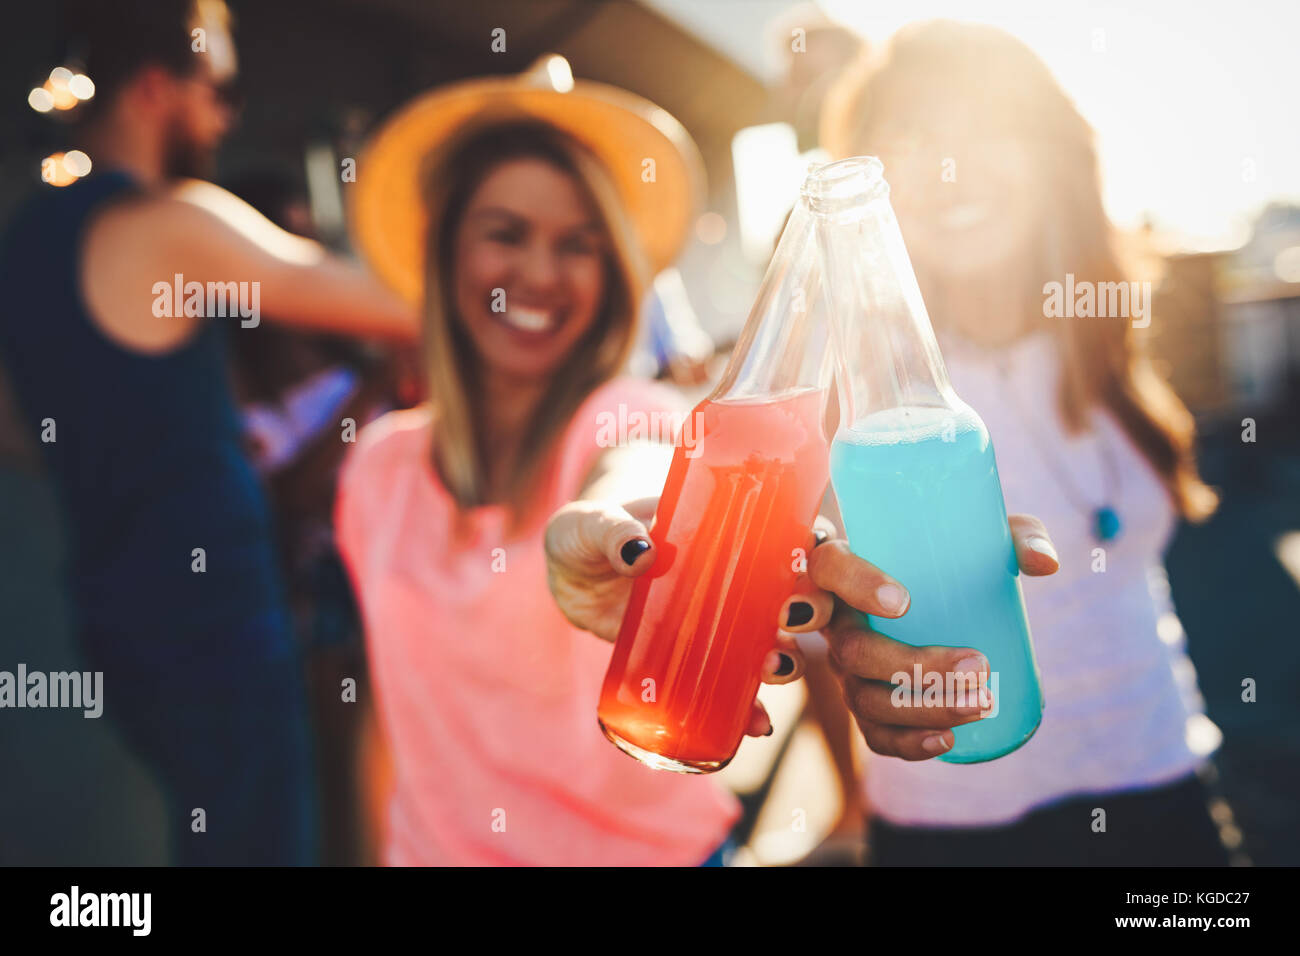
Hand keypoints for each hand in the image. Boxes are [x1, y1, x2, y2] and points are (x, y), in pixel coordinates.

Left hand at [545, 498, 837, 735]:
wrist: (566, 581)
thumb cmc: (585, 536)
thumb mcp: (592, 527)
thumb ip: (611, 532)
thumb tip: (639, 552)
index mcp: (723, 530)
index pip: (786, 532)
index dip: (814, 545)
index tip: (815, 556)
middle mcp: (735, 578)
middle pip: (796, 592)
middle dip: (811, 609)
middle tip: (789, 616)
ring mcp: (720, 624)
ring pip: (777, 644)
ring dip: (787, 660)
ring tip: (773, 669)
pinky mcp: (698, 662)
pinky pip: (736, 690)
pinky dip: (750, 709)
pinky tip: (754, 724)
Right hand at [809, 514, 1059, 760]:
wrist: (926, 594)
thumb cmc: (943, 554)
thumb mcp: (978, 535)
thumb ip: (1014, 536)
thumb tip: (1044, 564)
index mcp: (844, 565)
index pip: (830, 568)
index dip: (856, 588)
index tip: (903, 602)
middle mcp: (836, 619)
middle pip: (852, 650)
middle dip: (912, 667)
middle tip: (977, 666)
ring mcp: (845, 667)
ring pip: (864, 698)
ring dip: (922, 708)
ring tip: (982, 704)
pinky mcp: (866, 700)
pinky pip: (873, 732)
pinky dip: (906, 743)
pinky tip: (947, 739)